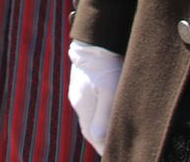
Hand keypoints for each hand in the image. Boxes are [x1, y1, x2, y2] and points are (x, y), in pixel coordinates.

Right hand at [67, 40, 123, 154]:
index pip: (92, 135)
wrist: (95, 38)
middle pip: (88, 126)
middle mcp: (78, 100)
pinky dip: (96, 113)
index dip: (102, 146)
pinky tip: (103, 111)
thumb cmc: (105, 64)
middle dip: (99, 139)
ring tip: (109, 134)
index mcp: (83, 105)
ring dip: (97, 126)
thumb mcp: (109, 91)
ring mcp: (78, 90)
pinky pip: (88, 103)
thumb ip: (104, 116)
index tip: (111, 153)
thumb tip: (98, 139)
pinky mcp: (81, 81)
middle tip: (110, 148)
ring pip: (88, 114)